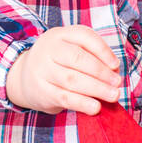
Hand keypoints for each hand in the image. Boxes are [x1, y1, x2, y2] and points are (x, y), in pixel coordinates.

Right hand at [5, 25, 121, 114]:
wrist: (24, 77)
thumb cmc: (58, 62)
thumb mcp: (71, 50)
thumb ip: (93, 57)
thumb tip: (114, 73)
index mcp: (60, 35)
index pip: (84, 36)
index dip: (103, 51)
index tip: (115, 65)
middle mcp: (48, 49)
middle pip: (78, 58)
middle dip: (101, 72)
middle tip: (117, 82)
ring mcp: (42, 70)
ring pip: (72, 79)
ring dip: (96, 89)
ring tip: (113, 95)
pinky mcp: (41, 91)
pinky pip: (64, 98)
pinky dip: (82, 103)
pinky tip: (95, 107)